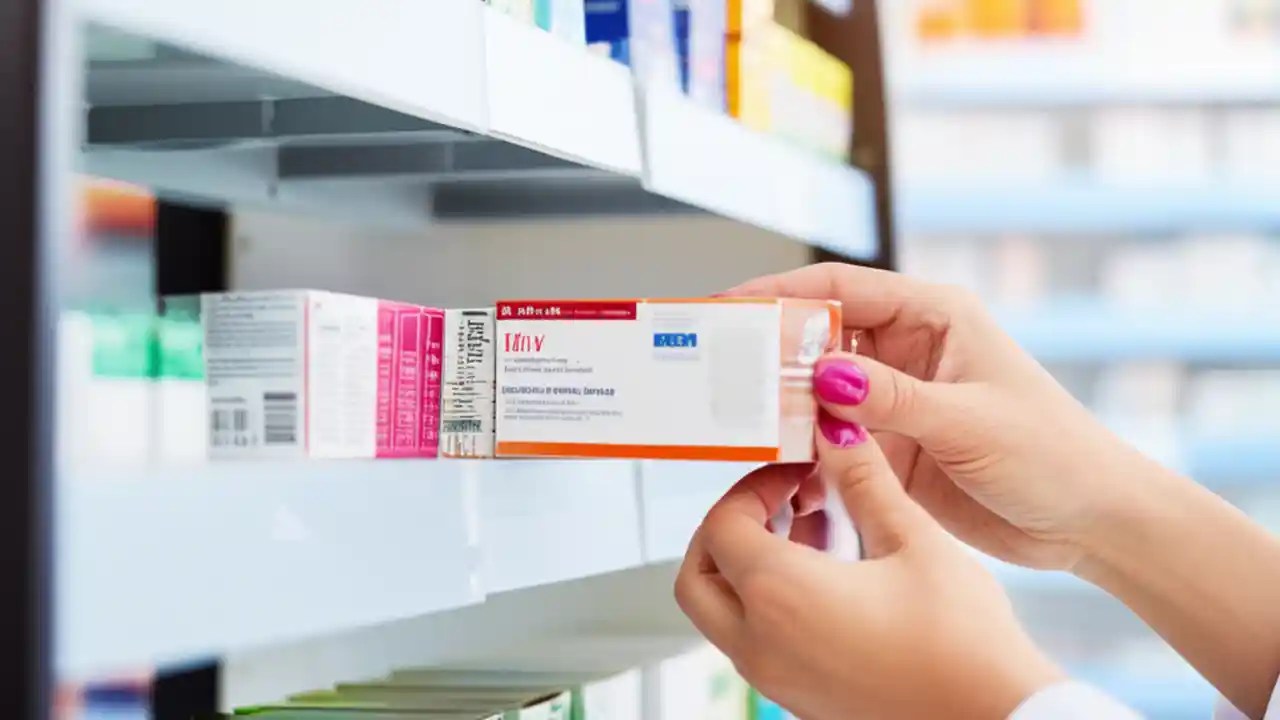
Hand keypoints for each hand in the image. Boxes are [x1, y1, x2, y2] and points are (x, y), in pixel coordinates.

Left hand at [675, 418, 1062, 719]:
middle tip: (779, 503)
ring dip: (748, 567)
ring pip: (723, 613)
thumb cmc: (964, 642)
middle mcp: (761, 643)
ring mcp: (775, 677)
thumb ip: (865, 480)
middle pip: (698, 576)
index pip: (721, 525)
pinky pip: (754, 642)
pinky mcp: (798, 697)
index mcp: (779, 596)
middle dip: (728, 529)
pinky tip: (831, 578)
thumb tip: (837, 431)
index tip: (795, 473)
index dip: (752, 487)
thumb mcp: (915, 541)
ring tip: (815, 533)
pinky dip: (768, 604)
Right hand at [729, 263, 1152, 570]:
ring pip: (819, 390)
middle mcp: (909, 350)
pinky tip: (780, 465)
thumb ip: (893, 398)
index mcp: (934, 316)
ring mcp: (897, 398)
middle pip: (820, 336)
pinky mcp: (892, 445)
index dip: (782, 293)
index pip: (842, 289)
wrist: (1089, 522)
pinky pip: (831, 436)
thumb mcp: (969, 421)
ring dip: (784, 404)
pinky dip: (804, 448)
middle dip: (772, 350)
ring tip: (738, 419)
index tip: (731, 305)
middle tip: (720, 369)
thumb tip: (822, 375)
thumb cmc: (1053, 454)